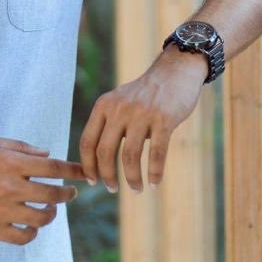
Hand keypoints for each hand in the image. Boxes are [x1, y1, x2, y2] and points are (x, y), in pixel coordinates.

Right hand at [0, 134, 86, 244]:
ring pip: (42, 218)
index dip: (74, 171)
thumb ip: (21, 147)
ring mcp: (2, 210)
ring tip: (49, 210)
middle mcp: (11, 186)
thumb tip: (47, 154)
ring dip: (50, 214)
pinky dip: (32, 232)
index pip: (54, 168)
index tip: (84, 174)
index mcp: (12, 162)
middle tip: (69, 193)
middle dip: (67, 194)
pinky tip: (30, 226)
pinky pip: (23, 237)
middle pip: (54, 195)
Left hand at [79, 46, 205, 192]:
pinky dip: (154, 173)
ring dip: (132, 178)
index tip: (93, 181)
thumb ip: (108, 124)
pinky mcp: (164, 119)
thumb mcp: (119, 102)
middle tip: (112, 189)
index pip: (87, 141)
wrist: (174, 72)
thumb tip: (97, 161)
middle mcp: (119, 109)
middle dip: (107, 176)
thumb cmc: (145, 94)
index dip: (88, 165)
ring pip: (130, 156)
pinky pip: (156, 153)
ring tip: (136, 189)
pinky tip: (154, 183)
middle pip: (105, 152)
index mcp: (104, 106)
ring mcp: (141, 113)